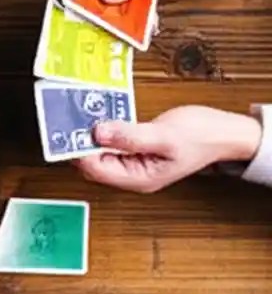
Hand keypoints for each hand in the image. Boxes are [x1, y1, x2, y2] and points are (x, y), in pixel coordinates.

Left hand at [75, 106, 262, 192]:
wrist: (225, 133)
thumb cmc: (202, 137)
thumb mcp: (165, 136)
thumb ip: (130, 136)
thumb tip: (98, 133)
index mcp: (138, 178)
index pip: (95, 169)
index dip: (79, 150)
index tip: (69, 130)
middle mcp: (131, 174)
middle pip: (92, 163)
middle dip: (80, 142)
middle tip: (70, 118)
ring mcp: (133, 162)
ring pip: (99, 151)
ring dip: (90, 135)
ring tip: (80, 114)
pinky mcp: (134, 148)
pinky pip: (110, 142)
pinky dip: (103, 130)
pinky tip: (97, 115)